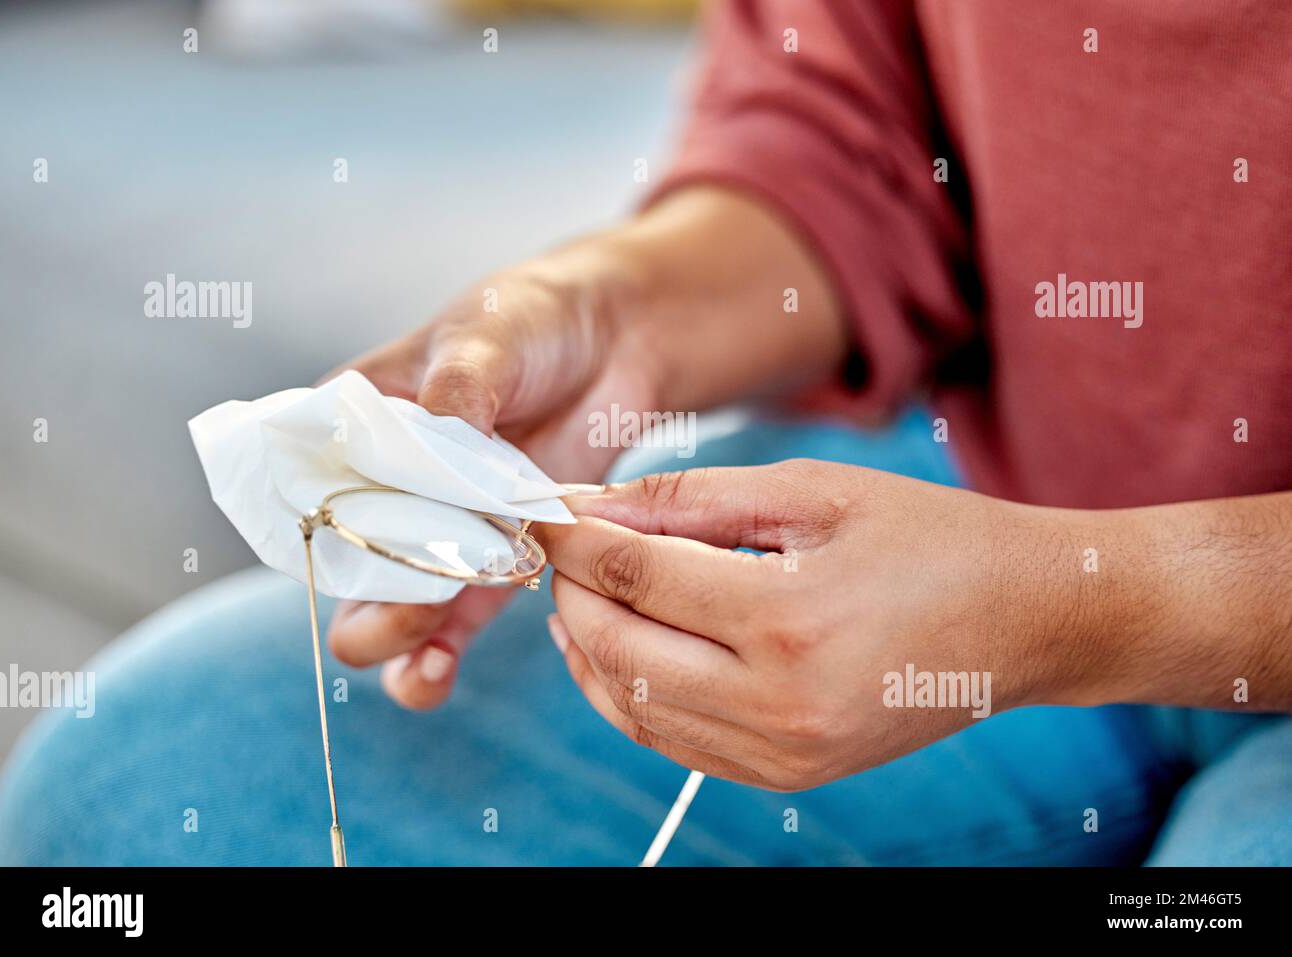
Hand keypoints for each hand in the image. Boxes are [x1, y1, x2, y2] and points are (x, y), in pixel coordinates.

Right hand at [320, 187, 848, 710]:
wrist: (613, 342)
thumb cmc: (532, 319)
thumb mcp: (486, 335)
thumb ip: (458, 387)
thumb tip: (441, 435)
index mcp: (353, 424)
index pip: (304, 487)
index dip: (313, 525)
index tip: (351, 539)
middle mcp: (381, 487)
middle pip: (340, 565)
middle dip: (366, 595)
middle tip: (417, 594)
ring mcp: (434, 531)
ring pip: (381, 610)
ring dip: (394, 638)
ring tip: (428, 652)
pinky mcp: (487, 565)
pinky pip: (446, 627)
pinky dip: (434, 657)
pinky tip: (438, 674)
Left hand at [538, 460, 1098, 789]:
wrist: (1026, 621)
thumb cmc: (930, 539)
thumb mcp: (814, 493)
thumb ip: (695, 499)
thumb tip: (597, 506)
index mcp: (789, 621)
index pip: (637, 579)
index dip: (575, 540)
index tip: (541, 509)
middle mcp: (778, 705)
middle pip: (617, 652)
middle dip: (571, 595)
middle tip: (558, 549)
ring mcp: (782, 753)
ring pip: (632, 709)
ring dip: (589, 648)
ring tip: (582, 592)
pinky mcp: (787, 774)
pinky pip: (674, 742)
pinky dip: (629, 694)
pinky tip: (623, 648)